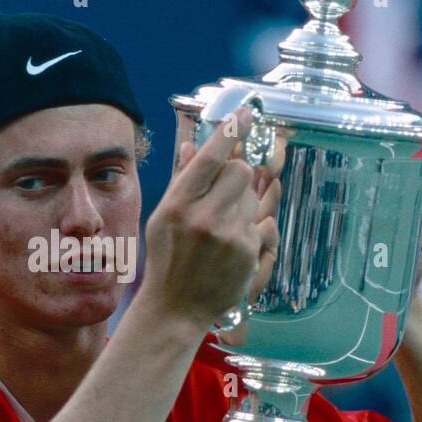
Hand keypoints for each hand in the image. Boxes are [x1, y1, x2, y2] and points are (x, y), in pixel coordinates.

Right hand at [142, 110, 275, 331]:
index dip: (230, 131)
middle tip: (224, 189)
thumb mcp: (163, 217)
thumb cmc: (166, 260)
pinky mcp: (248, 252)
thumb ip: (182, 180)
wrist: (176, 308)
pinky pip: (259, 224)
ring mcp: (229, 235)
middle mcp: (205, 217)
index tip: (244, 113)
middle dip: (236, 173)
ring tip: (221, 225)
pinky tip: (228, 246)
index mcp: (178, 204)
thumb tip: (193, 145)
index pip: (211, 156)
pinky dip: (247, 229)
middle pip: (241, 171)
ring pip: (252, 196)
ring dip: (241, 203)